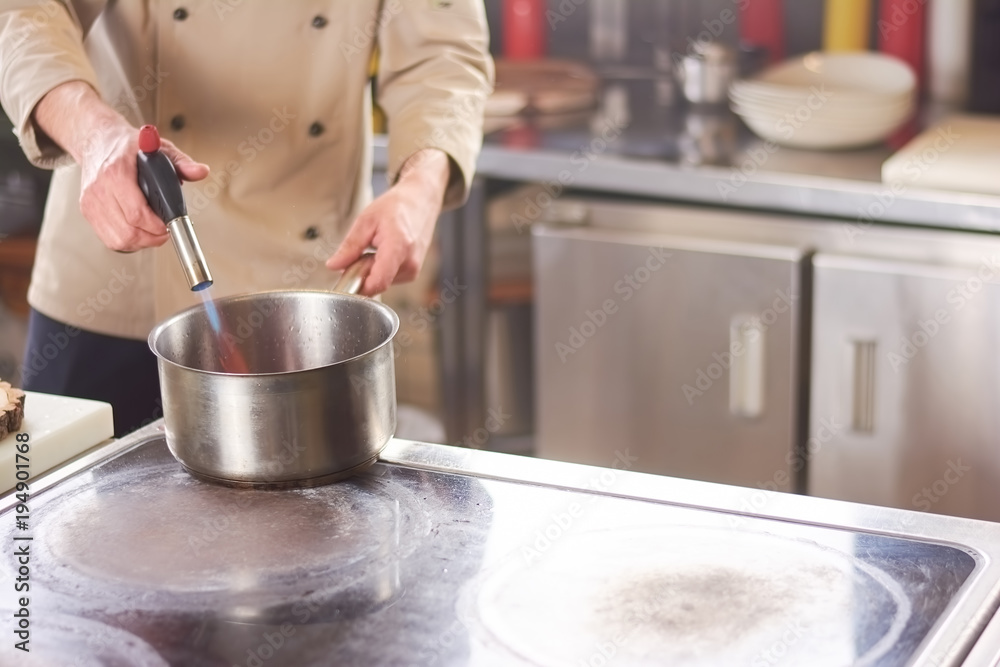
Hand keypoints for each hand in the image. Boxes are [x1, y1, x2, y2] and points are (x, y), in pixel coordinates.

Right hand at [33, 82, 209, 251]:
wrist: (97, 140)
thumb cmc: (127, 146)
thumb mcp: (158, 147)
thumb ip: (182, 162)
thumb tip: (200, 171)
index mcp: (116, 172)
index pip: (136, 212)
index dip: (156, 226)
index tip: (169, 225)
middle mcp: (99, 189)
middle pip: (128, 231)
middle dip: (152, 237)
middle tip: (165, 231)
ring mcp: (90, 202)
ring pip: (119, 240)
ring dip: (141, 242)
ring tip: (153, 233)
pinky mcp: (87, 211)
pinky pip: (110, 239)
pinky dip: (128, 241)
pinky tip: (138, 232)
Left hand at [327, 149, 450, 295]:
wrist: (421, 200)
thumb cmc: (397, 206)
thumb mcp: (366, 220)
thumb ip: (350, 246)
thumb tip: (334, 266)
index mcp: (398, 247)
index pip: (378, 282)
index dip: (358, 286)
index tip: (345, 278)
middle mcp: (410, 263)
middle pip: (377, 283)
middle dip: (363, 273)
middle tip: (360, 252)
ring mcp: (414, 270)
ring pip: (382, 282)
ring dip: (372, 270)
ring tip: (375, 248)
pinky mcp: (413, 272)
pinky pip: (390, 278)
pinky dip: (381, 269)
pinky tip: (384, 252)